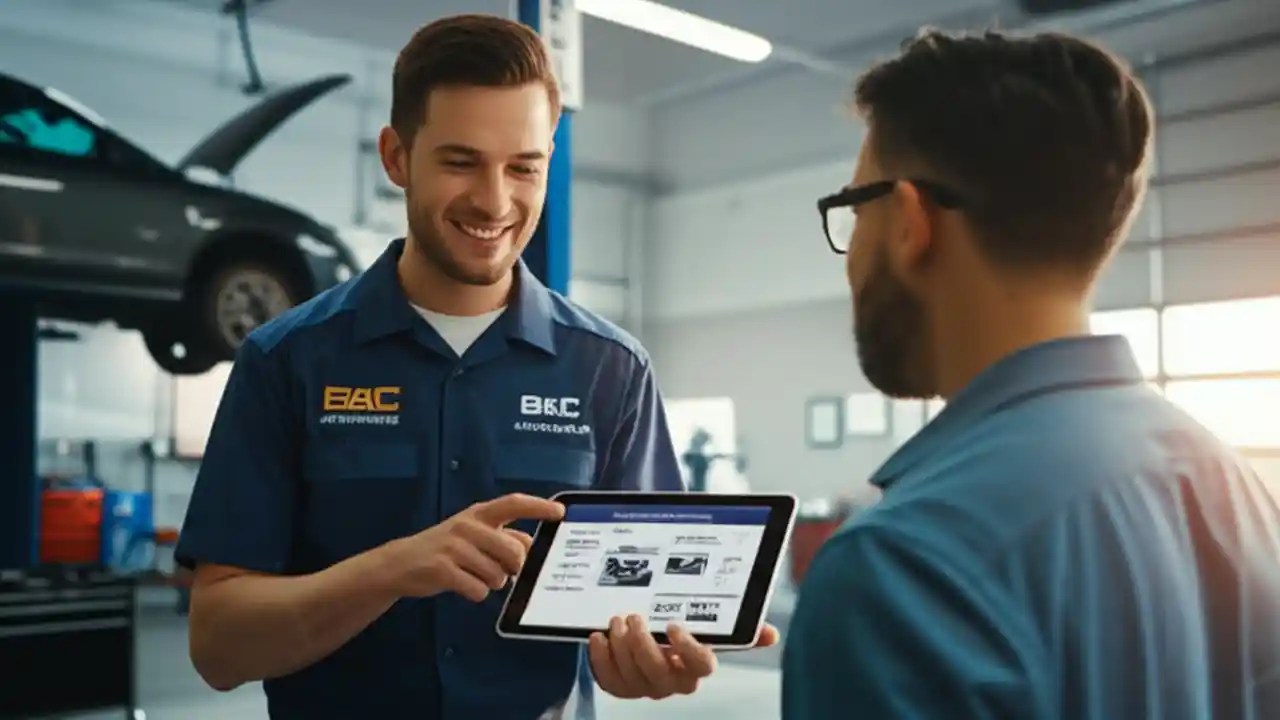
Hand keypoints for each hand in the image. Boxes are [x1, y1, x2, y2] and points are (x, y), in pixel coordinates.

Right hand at [387, 493, 563, 601]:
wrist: (401, 563)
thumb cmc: (446, 549)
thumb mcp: (473, 534)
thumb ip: (502, 537)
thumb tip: (531, 547)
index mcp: (479, 513)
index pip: (514, 504)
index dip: (538, 507)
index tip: (560, 512)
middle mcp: (468, 525)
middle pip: (514, 551)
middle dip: (514, 568)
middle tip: (502, 570)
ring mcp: (454, 547)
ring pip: (497, 575)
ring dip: (492, 583)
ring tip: (474, 575)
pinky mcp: (443, 569)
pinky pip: (478, 590)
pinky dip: (475, 593)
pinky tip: (462, 585)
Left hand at [588, 614, 779, 699]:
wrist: (649, 645)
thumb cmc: (681, 636)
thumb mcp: (709, 628)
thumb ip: (741, 630)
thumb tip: (772, 633)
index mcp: (696, 668)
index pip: (700, 665)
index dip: (687, 648)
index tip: (673, 625)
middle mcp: (673, 683)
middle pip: (658, 671)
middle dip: (642, 644)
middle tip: (634, 617)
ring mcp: (645, 687)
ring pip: (631, 675)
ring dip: (620, 647)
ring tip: (617, 621)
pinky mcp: (621, 687)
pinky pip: (609, 680)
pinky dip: (600, 659)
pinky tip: (598, 637)